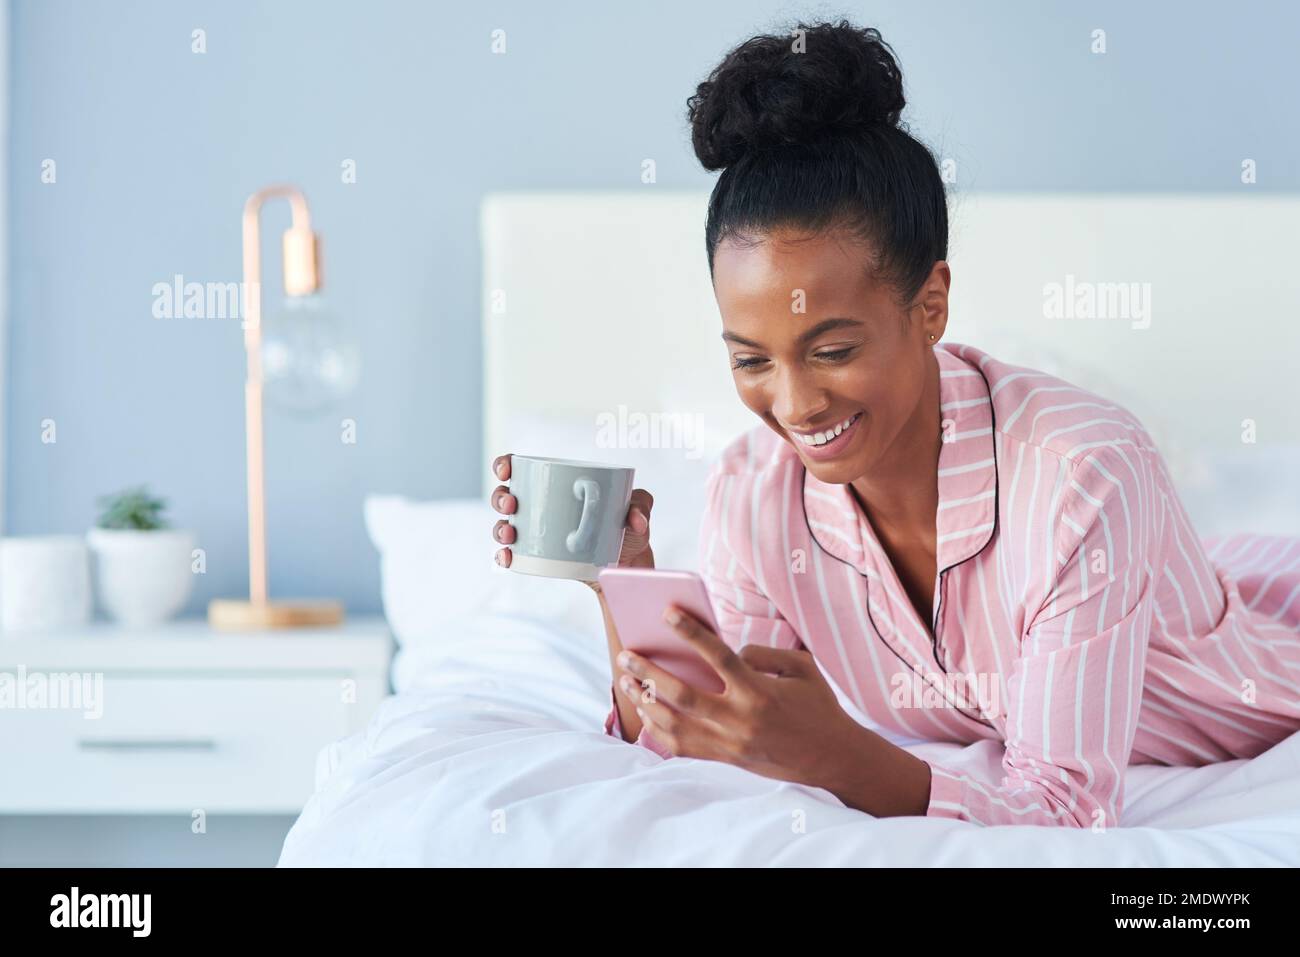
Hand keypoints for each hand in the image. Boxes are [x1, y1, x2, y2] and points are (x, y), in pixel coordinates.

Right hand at [489, 453, 655, 591]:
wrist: (627, 565)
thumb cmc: (626, 528)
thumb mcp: (637, 509)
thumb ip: (641, 505)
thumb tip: (635, 520)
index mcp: (556, 486)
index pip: (522, 469)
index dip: (505, 464)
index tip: (507, 469)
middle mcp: (539, 508)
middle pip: (506, 496)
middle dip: (500, 497)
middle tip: (512, 504)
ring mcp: (535, 534)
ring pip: (504, 526)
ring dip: (499, 528)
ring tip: (511, 533)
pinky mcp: (536, 559)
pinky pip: (513, 556)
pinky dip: (505, 556)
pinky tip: (508, 557)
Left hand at [613, 605, 866, 787]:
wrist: (832, 759)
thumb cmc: (817, 707)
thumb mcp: (802, 668)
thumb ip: (765, 653)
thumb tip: (731, 651)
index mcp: (760, 692)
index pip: (718, 656)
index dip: (691, 632)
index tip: (667, 612)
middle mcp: (740, 719)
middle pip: (682, 694)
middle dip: (648, 673)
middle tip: (626, 654)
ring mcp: (729, 743)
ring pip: (674, 724)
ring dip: (644, 701)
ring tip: (626, 682)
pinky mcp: (725, 760)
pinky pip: (682, 747)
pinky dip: (658, 730)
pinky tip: (645, 712)